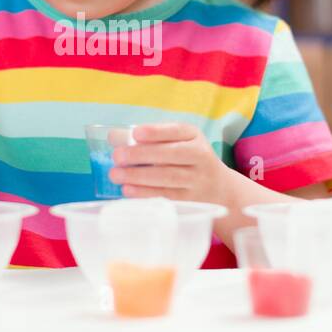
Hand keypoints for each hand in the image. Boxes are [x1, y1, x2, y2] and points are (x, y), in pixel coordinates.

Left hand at [109, 123, 234, 205]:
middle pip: (171, 155)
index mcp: (194, 136)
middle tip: (117, 156)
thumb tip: (114, 136)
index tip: (135, 133)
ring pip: (168, 177)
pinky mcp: (191, 200)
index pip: (177, 131)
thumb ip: (150, 138)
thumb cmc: (186, 160)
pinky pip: (167, 196)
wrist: (218, 188)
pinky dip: (146, 194)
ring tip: (116, 175)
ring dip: (139, 177)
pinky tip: (128, 190)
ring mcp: (197, 179)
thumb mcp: (177, 142)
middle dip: (142, 155)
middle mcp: (200, 156)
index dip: (156, 132)